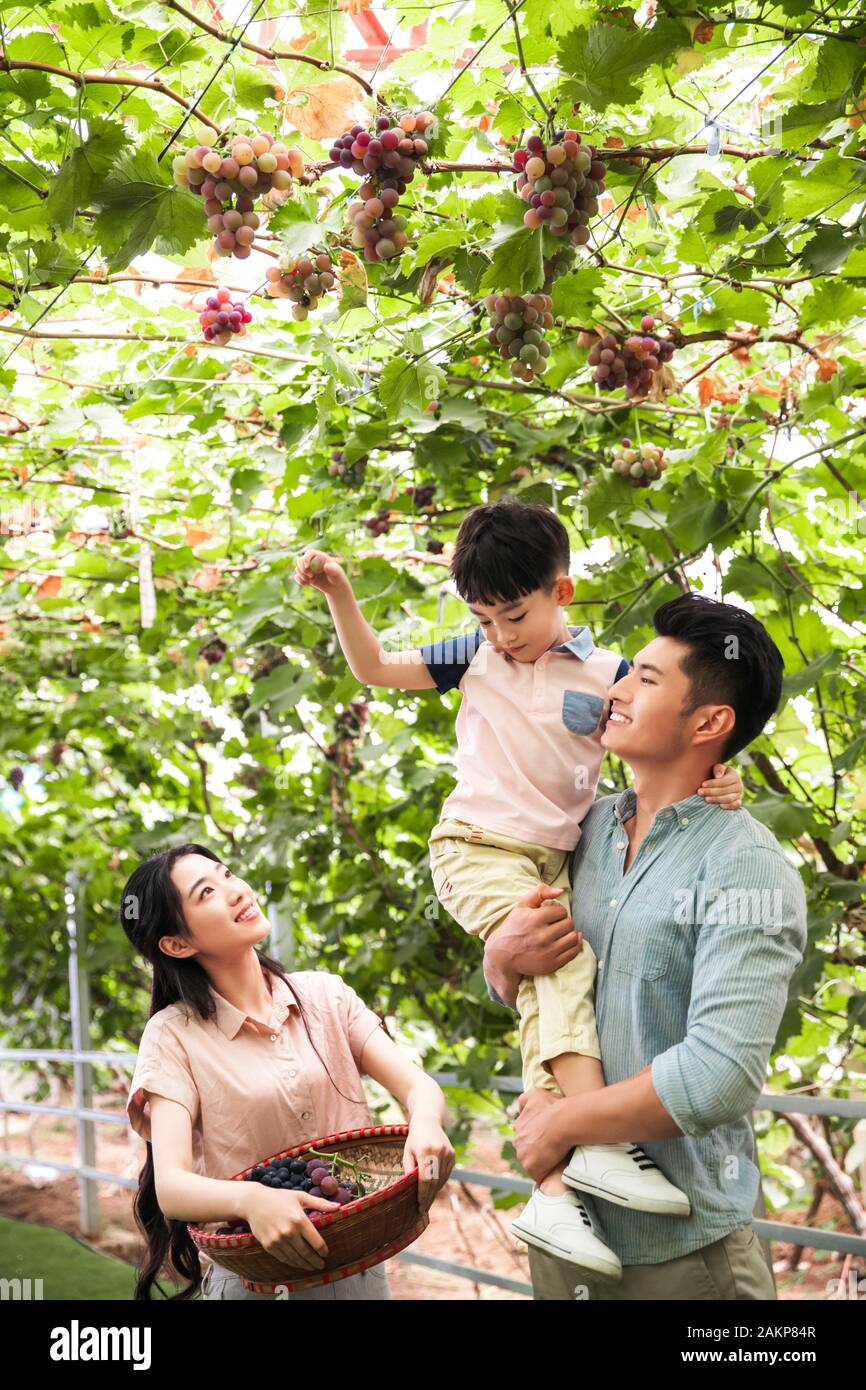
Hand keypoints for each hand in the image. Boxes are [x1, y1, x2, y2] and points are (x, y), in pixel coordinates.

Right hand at [241, 1184, 339, 1271]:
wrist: (254, 1202)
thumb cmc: (279, 1198)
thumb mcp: (300, 1196)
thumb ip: (320, 1203)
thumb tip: (338, 1206)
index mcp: (300, 1220)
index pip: (316, 1242)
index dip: (323, 1250)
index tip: (326, 1254)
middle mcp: (289, 1232)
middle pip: (306, 1253)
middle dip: (315, 1261)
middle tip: (321, 1265)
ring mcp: (278, 1240)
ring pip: (295, 1258)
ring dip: (304, 1265)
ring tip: (311, 1267)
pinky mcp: (269, 1245)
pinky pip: (283, 1258)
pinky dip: (291, 1262)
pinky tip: (297, 1263)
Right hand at [294, 548, 348, 596]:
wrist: (335, 587)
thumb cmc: (338, 578)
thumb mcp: (337, 574)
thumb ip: (333, 570)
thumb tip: (326, 566)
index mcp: (320, 557)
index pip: (309, 553)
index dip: (306, 558)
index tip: (307, 566)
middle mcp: (313, 561)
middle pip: (300, 560)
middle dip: (302, 568)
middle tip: (311, 576)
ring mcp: (308, 569)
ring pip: (298, 568)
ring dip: (301, 575)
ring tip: (311, 581)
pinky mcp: (306, 576)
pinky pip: (297, 576)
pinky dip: (299, 580)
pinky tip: (307, 584)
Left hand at [403, 1116, 454, 1212]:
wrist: (428, 1122)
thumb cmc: (414, 1139)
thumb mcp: (407, 1153)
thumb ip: (409, 1170)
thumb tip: (410, 1190)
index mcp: (426, 1150)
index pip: (425, 1178)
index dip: (422, 1194)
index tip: (419, 1207)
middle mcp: (439, 1152)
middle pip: (435, 1181)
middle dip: (428, 1197)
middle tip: (422, 1210)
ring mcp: (448, 1153)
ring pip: (442, 1179)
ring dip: (434, 1192)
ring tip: (426, 1203)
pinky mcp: (452, 1154)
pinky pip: (446, 1174)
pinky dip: (440, 1183)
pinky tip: (433, 1190)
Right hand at [484, 883, 582, 1007]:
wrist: (502, 956)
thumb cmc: (514, 927)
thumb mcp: (522, 905)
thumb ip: (540, 892)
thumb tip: (560, 891)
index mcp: (535, 919)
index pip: (561, 911)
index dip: (558, 911)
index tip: (552, 915)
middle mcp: (541, 936)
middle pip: (569, 924)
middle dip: (564, 922)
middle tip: (556, 925)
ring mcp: (547, 952)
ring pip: (573, 938)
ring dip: (570, 933)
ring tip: (561, 933)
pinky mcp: (551, 965)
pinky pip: (573, 952)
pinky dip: (574, 945)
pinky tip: (567, 941)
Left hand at [514, 1089, 571, 1182]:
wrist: (564, 1122)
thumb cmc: (553, 1108)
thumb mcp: (535, 1094)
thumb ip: (524, 1099)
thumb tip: (520, 1108)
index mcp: (519, 1126)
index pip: (525, 1137)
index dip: (536, 1139)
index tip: (546, 1140)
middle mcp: (517, 1142)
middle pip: (527, 1151)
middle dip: (537, 1152)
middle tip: (553, 1150)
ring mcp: (523, 1156)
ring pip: (532, 1163)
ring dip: (542, 1163)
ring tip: (556, 1160)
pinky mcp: (532, 1168)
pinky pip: (539, 1175)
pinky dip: (546, 1174)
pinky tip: (555, 1170)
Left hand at [697, 762, 742, 808]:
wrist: (725, 780)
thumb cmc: (720, 773)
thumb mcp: (719, 768)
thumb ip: (718, 769)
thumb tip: (718, 776)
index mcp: (735, 776)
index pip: (724, 781)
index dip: (713, 783)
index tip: (703, 784)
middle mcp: (739, 785)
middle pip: (725, 790)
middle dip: (711, 791)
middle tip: (700, 792)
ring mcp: (739, 794)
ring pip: (728, 798)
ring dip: (716, 799)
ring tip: (706, 799)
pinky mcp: (738, 802)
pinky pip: (735, 805)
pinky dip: (728, 806)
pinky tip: (719, 805)